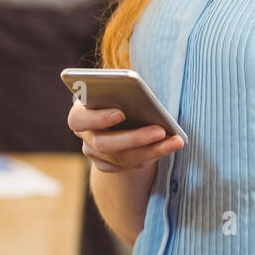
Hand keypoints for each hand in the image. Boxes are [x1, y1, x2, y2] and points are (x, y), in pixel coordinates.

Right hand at [68, 100, 183, 173]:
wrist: (120, 112)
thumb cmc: (119, 93)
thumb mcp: (118, 89)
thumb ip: (123, 92)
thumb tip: (143, 96)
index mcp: (79, 113)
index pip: (79, 120)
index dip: (98, 118)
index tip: (121, 113)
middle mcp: (85, 136)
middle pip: (104, 144)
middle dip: (135, 138)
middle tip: (160, 130)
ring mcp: (95, 154)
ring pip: (121, 159)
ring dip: (152, 150)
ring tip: (175, 140)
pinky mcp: (110, 166)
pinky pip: (132, 166)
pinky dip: (152, 155)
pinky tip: (170, 146)